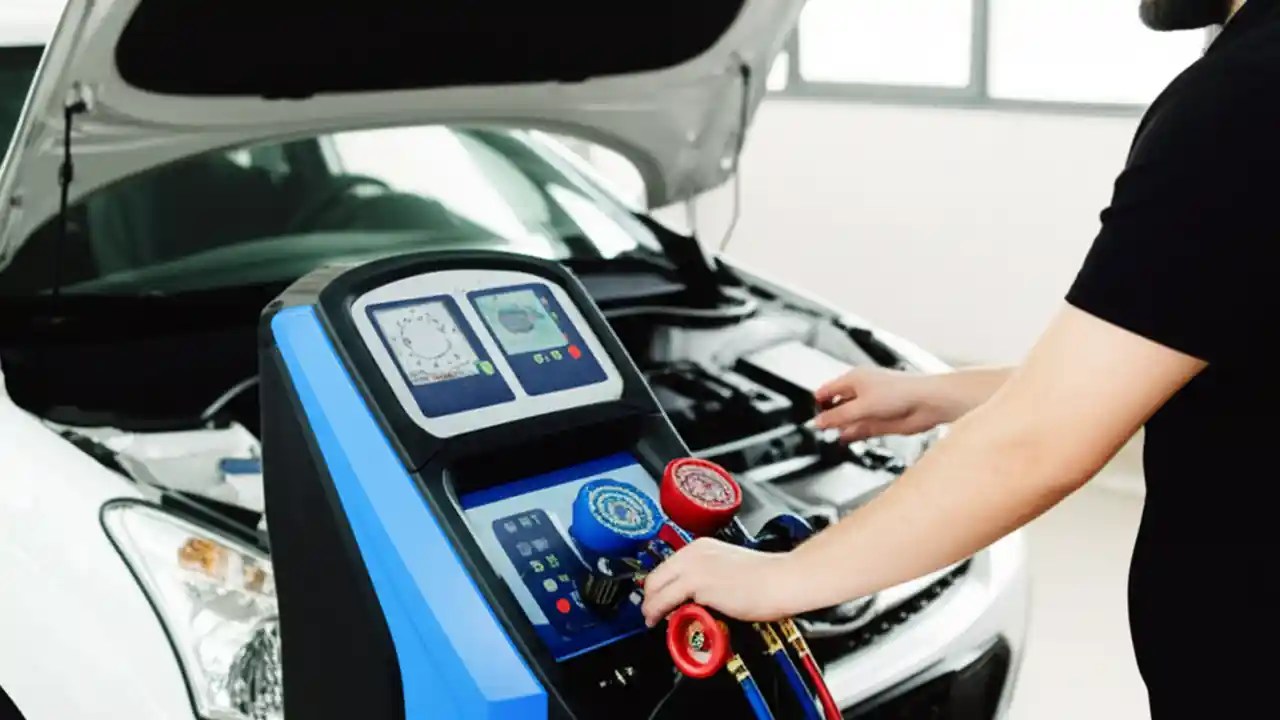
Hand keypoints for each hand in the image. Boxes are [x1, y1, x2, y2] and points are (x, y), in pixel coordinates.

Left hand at [640, 538, 803, 625]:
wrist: (782, 579)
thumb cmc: (767, 578)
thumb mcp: (729, 570)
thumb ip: (709, 579)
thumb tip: (698, 598)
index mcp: (701, 547)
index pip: (668, 566)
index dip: (659, 586)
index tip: (658, 599)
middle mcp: (693, 553)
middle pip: (656, 575)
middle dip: (649, 596)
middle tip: (650, 612)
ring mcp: (694, 567)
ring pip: (656, 587)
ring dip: (650, 606)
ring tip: (652, 619)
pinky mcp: (697, 583)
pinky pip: (666, 600)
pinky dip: (658, 612)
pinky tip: (661, 621)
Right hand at [813, 367, 944, 442]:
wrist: (927, 403)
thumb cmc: (901, 393)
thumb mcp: (862, 406)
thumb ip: (838, 416)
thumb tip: (820, 422)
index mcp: (855, 379)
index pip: (828, 390)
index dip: (818, 402)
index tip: (811, 416)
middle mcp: (863, 391)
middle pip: (838, 405)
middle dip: (829, 417)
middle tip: (819, 429)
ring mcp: (872, 406)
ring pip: (849, 419)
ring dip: (841, 427)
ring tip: (830, 436)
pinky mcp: (881, 420)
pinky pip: (861, 428)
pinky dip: (853, 434)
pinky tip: (845, 438)